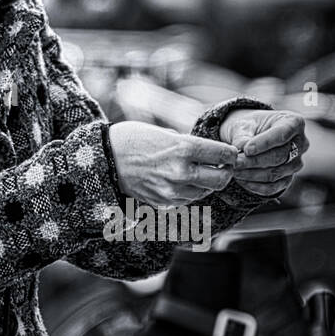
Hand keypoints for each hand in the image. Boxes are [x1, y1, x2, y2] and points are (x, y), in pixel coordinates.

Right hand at [108, 121, 238, 207]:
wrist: (104, 159)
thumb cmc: (132, 139)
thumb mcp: (163, 133)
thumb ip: (187, 144)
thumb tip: (207, 151)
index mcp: (183, 148)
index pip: (224, 154)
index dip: (230, 153)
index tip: (229, 152)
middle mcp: (181, 172)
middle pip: (221, 179)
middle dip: (225, 172)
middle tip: (222, 166)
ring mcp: (172, 190)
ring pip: (206, 191)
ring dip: (207, 182)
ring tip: (198, 171)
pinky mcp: (164, 202)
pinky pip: (188, 199)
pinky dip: (190, 191)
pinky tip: (181, 180)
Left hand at [218, 108, 306, 198]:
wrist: (251, 136)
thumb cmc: (249, 126)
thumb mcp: (243, 125)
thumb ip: (242, 136)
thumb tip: (240, 148)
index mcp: (293, 122)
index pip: (282, 134)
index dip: (264, 143)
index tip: (246, 149)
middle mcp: (301, 143)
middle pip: (280, 156)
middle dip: (254, 161)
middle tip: (235, 163)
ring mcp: (297, 162)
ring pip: (276, 172)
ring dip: (253, 174)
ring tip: (234, 171)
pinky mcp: (289, 177)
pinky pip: (276, 186)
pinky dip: (257, 186)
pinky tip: (242, 181)